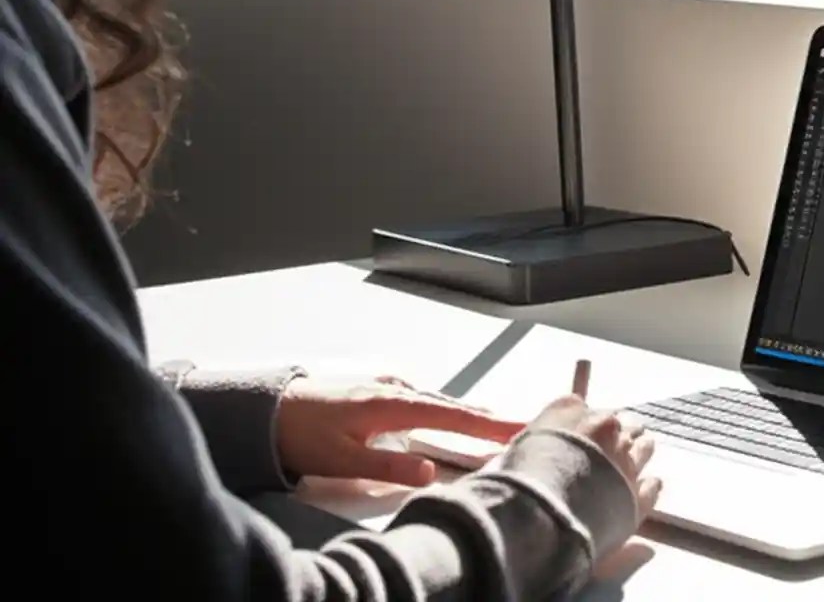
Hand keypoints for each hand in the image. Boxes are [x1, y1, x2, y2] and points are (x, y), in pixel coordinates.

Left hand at [277, 376, 523, 486]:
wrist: (266, 409)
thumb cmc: (302, 435)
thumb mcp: (343, 460)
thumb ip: (388, 466)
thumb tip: (431, 472)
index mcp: (392, 404)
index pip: (452, 416)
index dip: (489, 425)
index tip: (520, 427)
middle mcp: (396, 389)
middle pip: (453, 405)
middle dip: (489, 418)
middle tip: (523, 426)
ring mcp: (389, 385)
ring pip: (439, 402)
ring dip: (468, 414)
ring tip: (498, 425)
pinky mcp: (380, 389)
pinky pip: (424, 399)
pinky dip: (446, 410)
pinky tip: (452, 416)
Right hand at [527, 395, 661, 518]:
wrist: (542, 511)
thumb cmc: (520, 476)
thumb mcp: (518, 444)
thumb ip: (541, 432)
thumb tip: (551, 429)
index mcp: (572, 411)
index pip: (582, 406)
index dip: (582, 421)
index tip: (579, 430)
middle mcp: (605, 428)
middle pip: (620, 422)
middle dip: (617, 431)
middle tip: (612, 442)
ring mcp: (625, 461)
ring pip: (644, 446)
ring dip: (640, 449)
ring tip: (636, 454)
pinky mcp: (638, 495)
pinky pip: (653, 485)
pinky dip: (650, 485)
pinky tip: (648, 485)